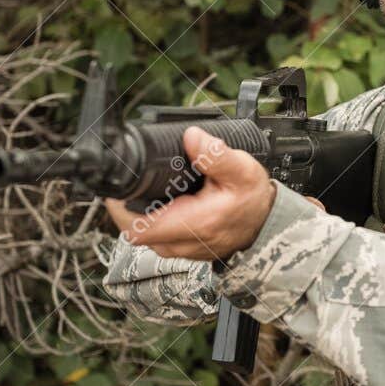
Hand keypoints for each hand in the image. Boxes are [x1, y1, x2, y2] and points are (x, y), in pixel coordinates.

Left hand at [104, 126, 277, 262]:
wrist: (266, 223)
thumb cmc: (253, 200)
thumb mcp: (243, 170)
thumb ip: (216, 155)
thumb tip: (192, 136)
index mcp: (193, 225)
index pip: (135, 227)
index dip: (119, 206)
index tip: (119, 184)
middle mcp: (181, 243)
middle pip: (131, 227)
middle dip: (125, 202)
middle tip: (131, 177)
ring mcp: (177, 248)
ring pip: (139, 232)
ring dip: (136, 210)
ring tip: (142, 186)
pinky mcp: (178, 247)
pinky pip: (152, 235)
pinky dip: (148, 217)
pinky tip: (156, 199)